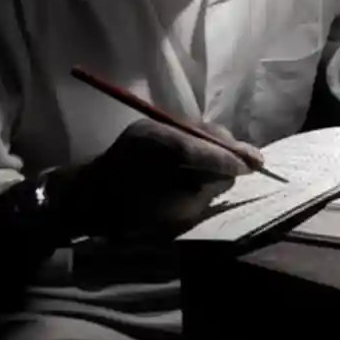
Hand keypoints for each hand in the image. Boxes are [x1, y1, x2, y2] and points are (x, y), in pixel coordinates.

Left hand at [45, 118, 262, 240]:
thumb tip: (228, 176)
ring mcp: (152, 124)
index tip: (256, 168)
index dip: (235, 160)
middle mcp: (160, 128)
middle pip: (207, 132)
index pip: (210, 151)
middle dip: (230, 147)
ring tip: (235, 157)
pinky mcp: (148, 127)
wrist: (83, 200)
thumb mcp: (172, 213)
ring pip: (197, 129)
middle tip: (254, 160)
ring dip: (217, 143)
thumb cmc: (126, 215)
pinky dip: (201, 142)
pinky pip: (184, 131)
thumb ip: (204, 191)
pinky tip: (210, 154)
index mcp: (164, 149)